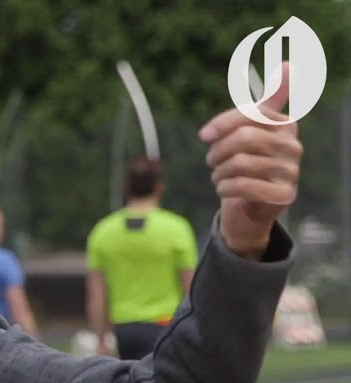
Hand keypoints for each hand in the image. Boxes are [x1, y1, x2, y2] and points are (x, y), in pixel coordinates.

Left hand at [199, 61, 302, 259]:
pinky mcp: (284, 195)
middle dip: (218, 152)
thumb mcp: (249, 128)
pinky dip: (225, 188)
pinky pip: (245, 186)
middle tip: (211, 161)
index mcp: (285, 124)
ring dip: (219, 172)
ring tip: (218, 176)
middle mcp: (293, 146)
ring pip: (241, 163)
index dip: (222, 124)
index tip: (204, 136)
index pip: (251, 114)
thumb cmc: (246, 161)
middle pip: (243, 139)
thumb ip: (266, 98)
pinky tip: (223, 189)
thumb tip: (289, 63)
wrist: (249, 204)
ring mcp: (291, 171)